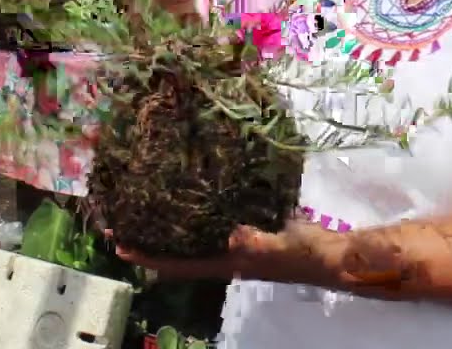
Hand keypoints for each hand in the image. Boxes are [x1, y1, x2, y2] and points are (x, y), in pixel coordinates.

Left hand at [108, 222, 336, 283]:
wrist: (334, 254)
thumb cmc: (307, 254)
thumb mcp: (280, 246)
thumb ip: (256, 242)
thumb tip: (231, 235)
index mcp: (227, 262)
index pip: (178, 264)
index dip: (147, 257)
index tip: (118, 244)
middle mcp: (226, 254)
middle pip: (178, 249)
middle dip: (150, 237)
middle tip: (121, 217)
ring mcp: (238, 241)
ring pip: (194, 234)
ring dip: (170, 222)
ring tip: (147, 200)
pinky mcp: (251, 226)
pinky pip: (215, 217)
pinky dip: (198, 206)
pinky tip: (193, 187)